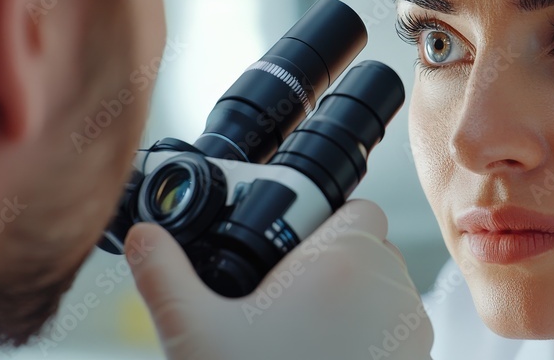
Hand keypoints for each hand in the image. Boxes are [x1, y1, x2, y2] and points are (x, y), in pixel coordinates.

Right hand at [126, 199, 432, 359]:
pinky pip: (400, 332)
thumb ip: (164, 276)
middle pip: (372, 249)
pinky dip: (372, 338)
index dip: (326, 220)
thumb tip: (142, 236)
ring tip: (305, 333)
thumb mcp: (195, 333)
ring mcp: (411, 332)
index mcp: (342, 262)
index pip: (360, 209)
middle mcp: (390, 289)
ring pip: (389, 290)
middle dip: (335, 262)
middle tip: (289, 297)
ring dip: (358, 299)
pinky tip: (328, 357)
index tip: (293, 247)